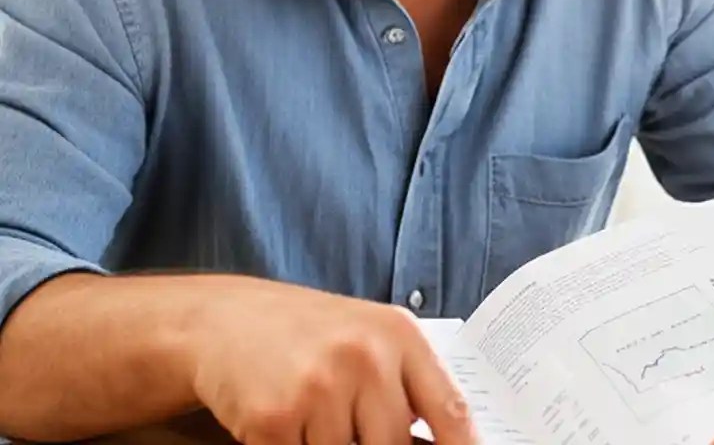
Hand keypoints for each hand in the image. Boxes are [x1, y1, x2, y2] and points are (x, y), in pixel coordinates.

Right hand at [185, 277, 475, 444]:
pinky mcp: (274, 417)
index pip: (450, 410)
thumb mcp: (370, 338)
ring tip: (313, 413)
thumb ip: (407, 384)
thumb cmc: (308, 333)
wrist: (224, 319)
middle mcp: (365, 357)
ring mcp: (319, 387)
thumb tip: (438, 444)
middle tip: (348, 424)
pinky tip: (285, 421)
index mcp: (399, 335)